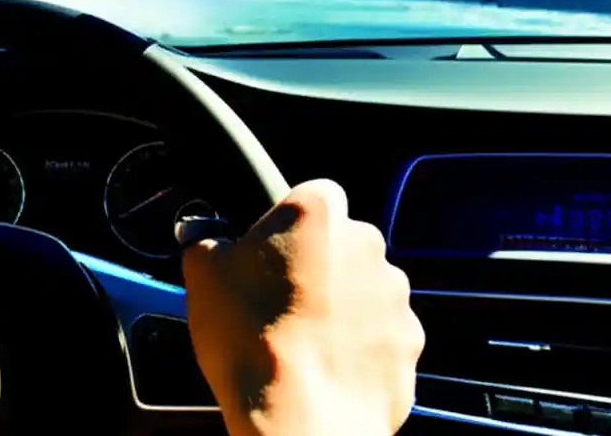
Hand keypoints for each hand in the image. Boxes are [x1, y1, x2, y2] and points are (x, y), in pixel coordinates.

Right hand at [181, 179, 423, 435]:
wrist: (300, 414)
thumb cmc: (251, 338)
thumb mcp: (202, 274)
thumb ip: (208, 242)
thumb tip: (206, 241)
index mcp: (317, 212)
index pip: (308, 196)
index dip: (285, 225)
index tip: (266, 252)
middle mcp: (366, 244)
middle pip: (341, 242)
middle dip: (318, 265)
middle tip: (279, 299)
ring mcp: (394, 295)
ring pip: (363, 288)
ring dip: (341, 306)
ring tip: (301, 340)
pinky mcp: (408, 341)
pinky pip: (381, 334)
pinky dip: (360, 346)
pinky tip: (326, 365)